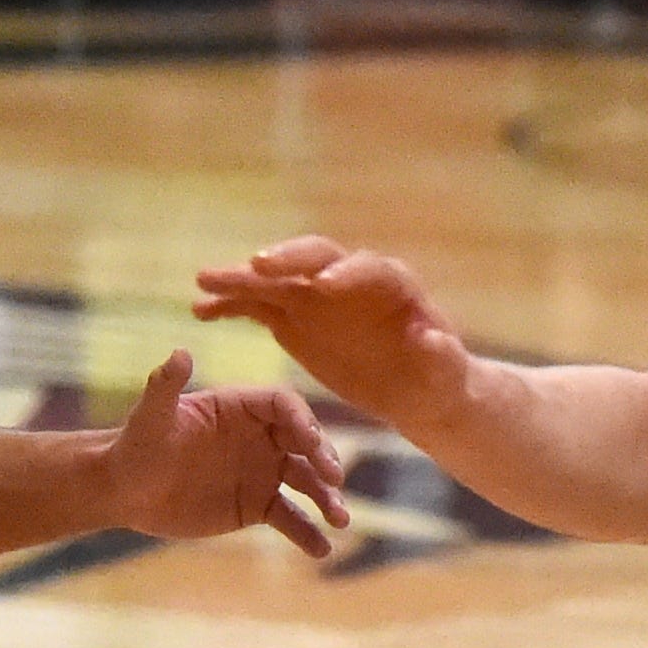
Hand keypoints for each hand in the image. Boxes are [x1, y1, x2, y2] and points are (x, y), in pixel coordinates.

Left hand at [101, 349, 349, 556]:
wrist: (126, 490)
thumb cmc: (136, 445)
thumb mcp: (150, 416)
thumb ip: (165, 385)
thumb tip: (181, 352)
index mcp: (241, 408)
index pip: (283, 405)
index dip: (301, 420)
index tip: (310, 441)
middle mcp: (260, 438)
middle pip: (305, 442)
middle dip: (324, 458)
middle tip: (334, 479)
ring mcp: (263, 472)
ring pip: (306, 482)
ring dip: (327, 498)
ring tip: (340, 519)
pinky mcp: (257, 506)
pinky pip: (290, 518)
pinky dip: (307, 533)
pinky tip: (321, 550)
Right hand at [193, 237, 471, 434]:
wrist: (416, 389)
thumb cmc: (438, 380)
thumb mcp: (446, 375)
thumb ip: (442, 356)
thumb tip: (431, 338)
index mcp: (391, 285)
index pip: (368, 268)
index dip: (348, 274)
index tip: (325, 287)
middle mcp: (348, 279)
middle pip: (315, 258)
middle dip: (287, 259)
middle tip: (258, 265)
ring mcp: (315, 294)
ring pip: (276, 278)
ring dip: (242, 278)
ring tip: (204, 281)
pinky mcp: (293, 315)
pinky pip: (257, 304)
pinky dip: (230, 305)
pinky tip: (201, 310)